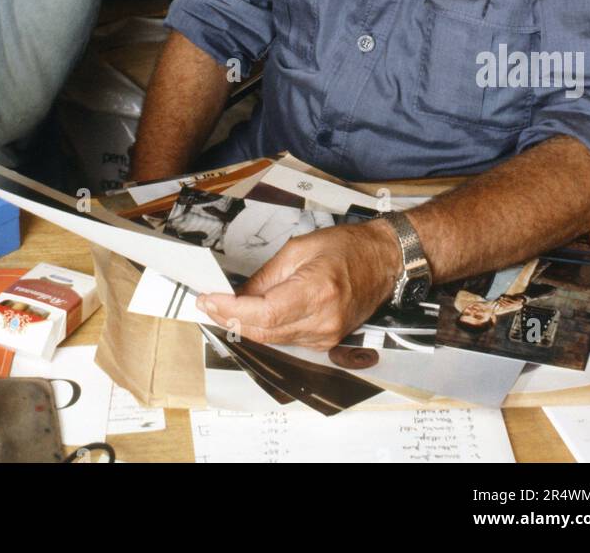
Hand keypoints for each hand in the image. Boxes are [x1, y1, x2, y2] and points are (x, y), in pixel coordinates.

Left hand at [196, 222, 400, 348]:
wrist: (382, 261)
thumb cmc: (347, 247)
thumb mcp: (299, 248)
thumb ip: (267, 276)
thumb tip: (238, 295)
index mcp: (317, 291)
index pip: (265, 313)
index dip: (231, 310)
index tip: (208, 299)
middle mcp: (323, 320)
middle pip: (264, 331)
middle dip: (230, 319)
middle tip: (207, 304)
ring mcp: (327, 335)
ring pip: (273, 339)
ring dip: (244, 325)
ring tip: (221, 308)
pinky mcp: (327, 341)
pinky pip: (287, 340)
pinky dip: (265, 329)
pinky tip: (250, 316)